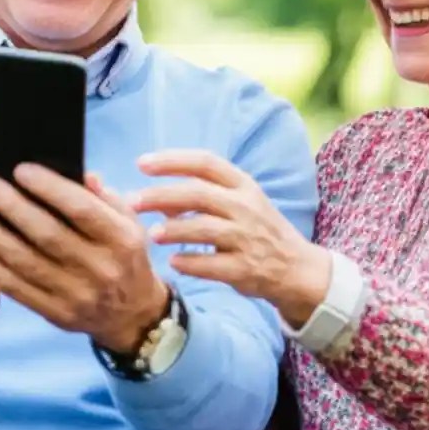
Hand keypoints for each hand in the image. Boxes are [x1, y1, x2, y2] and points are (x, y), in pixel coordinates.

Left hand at [0, 164, 167, 352]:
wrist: (131, 314)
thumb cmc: (123, 253)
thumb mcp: (128, 221)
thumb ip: (102, 197)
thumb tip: (79, 172)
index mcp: (122, 239)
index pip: (81, 209)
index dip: (49, 187)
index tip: (19, 169)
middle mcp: (101, 268)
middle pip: (47, 234)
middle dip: (10, 206)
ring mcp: (78, 295)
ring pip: (24, 261)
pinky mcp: (57, 314)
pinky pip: (16, 287)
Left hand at [130, 150, 330, 329]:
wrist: (296, 268)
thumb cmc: (257, 230)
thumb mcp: (239, 203)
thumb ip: (201, 196)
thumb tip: (156, 197)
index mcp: (244, 185)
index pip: (205, 162)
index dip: (172, 160)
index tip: (142, 163)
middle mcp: (246, 207)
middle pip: (198, 194)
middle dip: (161, 195)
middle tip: (132, 201)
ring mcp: (247, 239)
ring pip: (203, 228)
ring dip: (173, 229)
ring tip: (151, 234)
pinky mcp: (245, 269)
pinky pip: (211, 265)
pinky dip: (189, 262)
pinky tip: (173, 262)